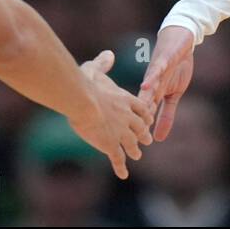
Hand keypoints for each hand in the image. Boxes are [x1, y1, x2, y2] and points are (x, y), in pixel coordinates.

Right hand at [68, 50, 154, 179]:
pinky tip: (123, 174)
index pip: (141, 108)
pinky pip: (117, 158)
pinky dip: (121, 167)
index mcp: (125, 99)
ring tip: (137, 155)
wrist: (82, 101)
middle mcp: (127, 117)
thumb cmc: (86, 83)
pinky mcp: (110, 144)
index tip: (148, 118)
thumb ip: (104, 63)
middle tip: (147, 139)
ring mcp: (120, 132)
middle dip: (143, 133)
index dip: (145, 114)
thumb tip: (109, 54)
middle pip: (140, 127)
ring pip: (132, 143)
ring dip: (135, 150)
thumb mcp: (96, 69)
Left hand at [138, 25, 194, 141]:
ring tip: (129, 112)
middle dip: (134, 118)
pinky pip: (156, 71)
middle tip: (126, 133)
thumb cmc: (176, 68)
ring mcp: (155, 73)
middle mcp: (150, 84)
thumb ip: (167, 116)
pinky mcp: (162, 61)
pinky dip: (151, 79)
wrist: (180, 40)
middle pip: (141, 103)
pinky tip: (145, 87)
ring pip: (146, 88)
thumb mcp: (175, 95)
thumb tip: (158, 139)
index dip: (137, 128)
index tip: (128, 143)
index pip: (143, 114)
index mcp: (152, 94)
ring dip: (139, 100)